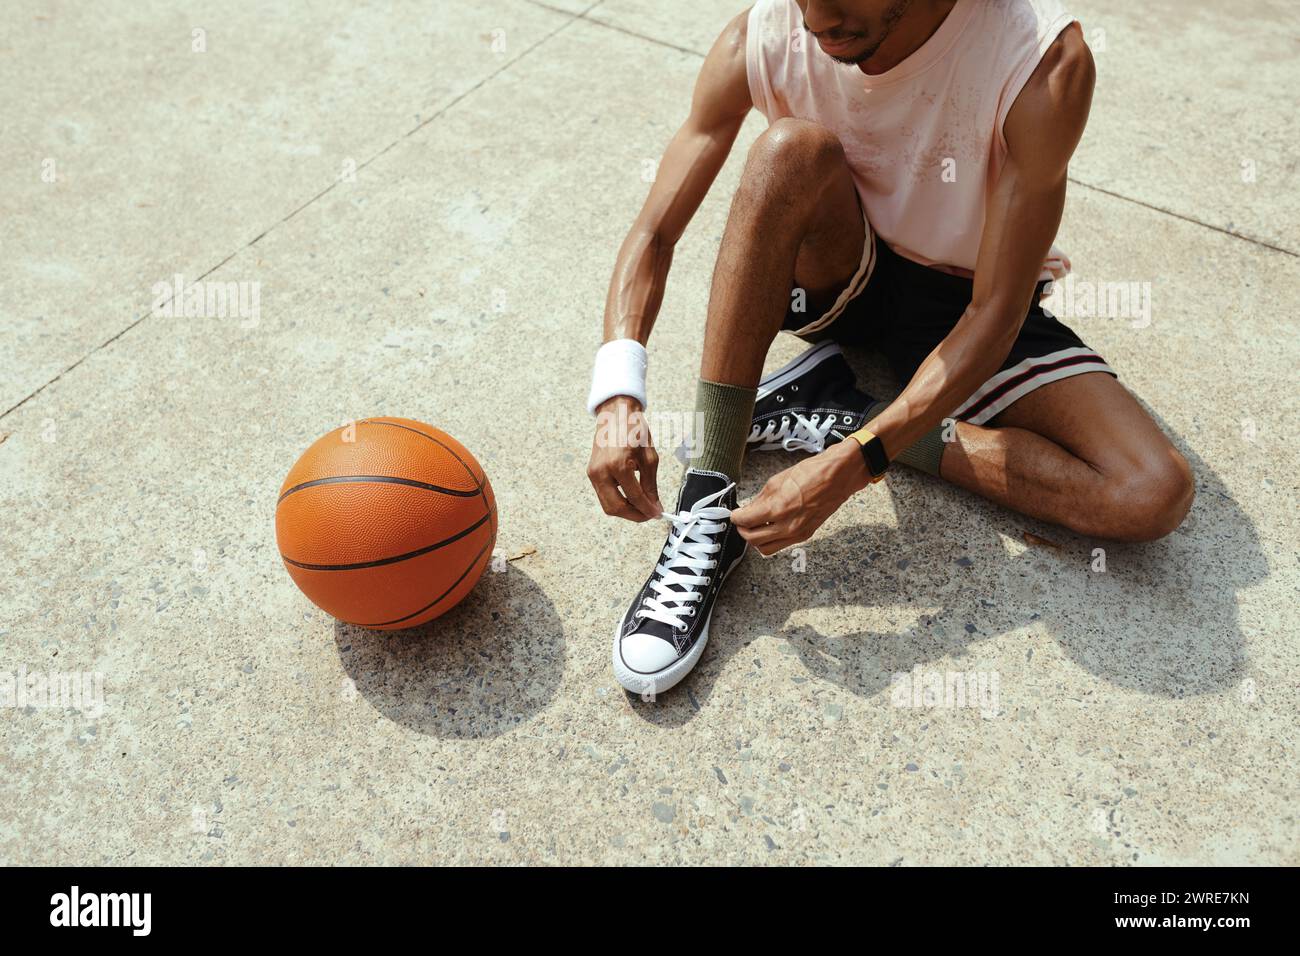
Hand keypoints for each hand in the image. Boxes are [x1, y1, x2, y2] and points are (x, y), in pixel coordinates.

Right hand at [587, 395, 662, 520]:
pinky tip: (630, 496)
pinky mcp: (591, 473)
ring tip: (641, 507)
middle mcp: (602, 470)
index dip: (648, 509)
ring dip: (625, 510)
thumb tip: (654, 506)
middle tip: (649, 514)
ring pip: (608, 505)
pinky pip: (604, 495)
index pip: (635, 497)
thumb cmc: (633, 430)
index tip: (658, 514)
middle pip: (616, 508)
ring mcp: (593, 473)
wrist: (615, 415)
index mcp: (619, 464)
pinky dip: (618, 500)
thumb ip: (651, 485)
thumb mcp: (650, 458)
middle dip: (634, 515)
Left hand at [731, 442, 869, 554]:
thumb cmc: (811, 473)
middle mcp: (787, 526)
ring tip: (755, 526)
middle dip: (743, 530)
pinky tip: (771, 527)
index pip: (745, 522)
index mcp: (778, 508)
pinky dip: (771, 539)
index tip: (735, 513)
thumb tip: (748, 509)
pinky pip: (781, 545)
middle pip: (752, 540)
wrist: (838, 477)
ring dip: (756, 539)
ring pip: (766, 549)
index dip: (736, 517)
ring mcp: (797, 533)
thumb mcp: (777, 481)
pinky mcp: (805, 536)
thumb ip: (760, 499)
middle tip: (742, 520)